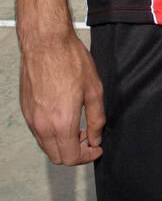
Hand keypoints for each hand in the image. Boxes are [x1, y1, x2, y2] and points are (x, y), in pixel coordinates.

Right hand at [20, 32, 104, 164]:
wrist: (46, 42)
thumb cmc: (70, 60)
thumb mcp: (94, 90)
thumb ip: (96, 119)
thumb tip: (96, 138)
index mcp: (62, 122)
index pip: (71, 157)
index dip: (87, 157)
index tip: (95, 148)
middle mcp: (43, 124)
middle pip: (57, 156)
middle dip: (74, 153)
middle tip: (87, 138)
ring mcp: (31, 118)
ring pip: (46, 146)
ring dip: (62, 144)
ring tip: (77, 126)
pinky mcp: (25, 109)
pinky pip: (37, 132)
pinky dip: (51, 134)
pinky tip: (63, 118)